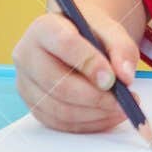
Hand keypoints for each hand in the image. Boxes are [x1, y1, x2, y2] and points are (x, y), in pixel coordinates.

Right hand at [12, 11, 139, 132]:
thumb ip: (121, 48)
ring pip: (59, 110)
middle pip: (59, 85)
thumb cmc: (91, 33)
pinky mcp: (34, 105)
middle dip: (95, 98)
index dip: (89, 63)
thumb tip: (125, 77)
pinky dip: (88, 124)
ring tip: (121, 109)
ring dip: (95, 114)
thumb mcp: (110, 30)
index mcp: (44, 28)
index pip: (65, 44)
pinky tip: (108, 115)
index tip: (112, 79)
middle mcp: (27, 56)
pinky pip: (60, 123)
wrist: (76, 38)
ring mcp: (26, 84)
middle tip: (123, 102)